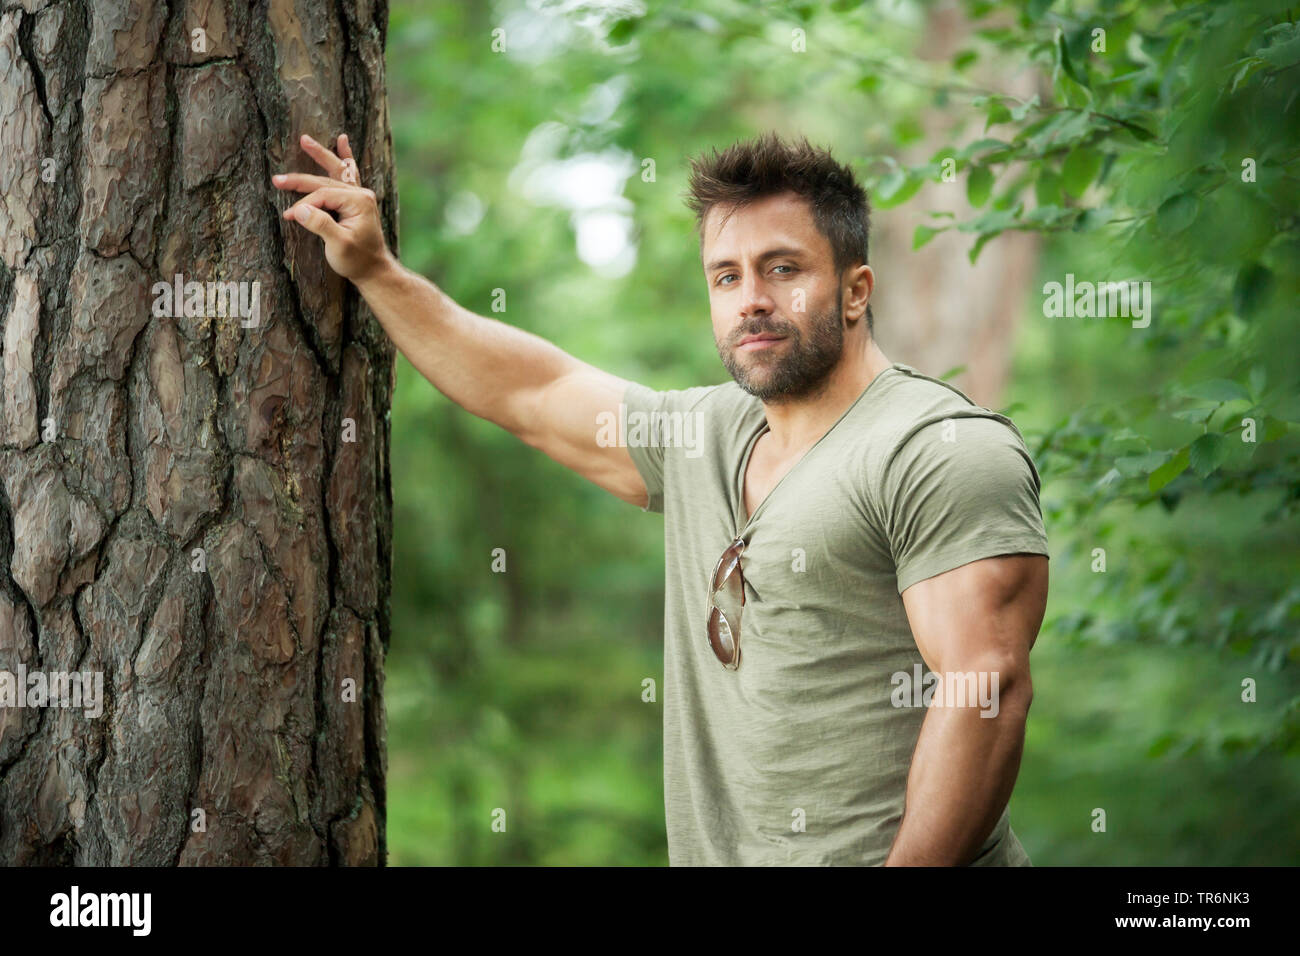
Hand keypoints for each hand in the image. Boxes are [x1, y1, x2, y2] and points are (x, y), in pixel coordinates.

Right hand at [273, 133, 391, 283]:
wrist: (374, 271)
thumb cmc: (357, 260)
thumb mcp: (338, 245)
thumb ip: (320, 224)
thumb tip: (298, 209)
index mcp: (358, 201)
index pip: (322, 196)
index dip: (304, 205)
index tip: (288, 216)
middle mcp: (361, 194)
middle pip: (325, 180)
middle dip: (300, 179)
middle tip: (277, 179)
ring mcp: (360, 196)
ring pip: (335, 172)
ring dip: (320, 156)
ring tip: (305, 140)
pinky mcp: (357, 201)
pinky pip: (348, 175)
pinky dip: (345, 159)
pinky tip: (343, 141)